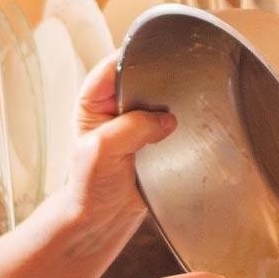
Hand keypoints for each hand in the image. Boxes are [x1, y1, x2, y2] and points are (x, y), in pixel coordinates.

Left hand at [63, 53, 173, 227]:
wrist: (103, 218)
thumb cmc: (90, 186)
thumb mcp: (101, 151)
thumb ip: (131, 128)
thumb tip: (167, 119)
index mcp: (93, 99)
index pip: (115, 65)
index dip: (135, 59)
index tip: (158, 58)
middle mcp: (117, 105)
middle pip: (143, 78)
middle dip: (160, 82)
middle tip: (176, 88)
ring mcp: (138, 122)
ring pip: (161, 100)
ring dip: (172, 105)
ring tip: (184, 107)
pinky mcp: (157, 138)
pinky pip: (173, 123)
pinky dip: (181, 126)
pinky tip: (188, 127)